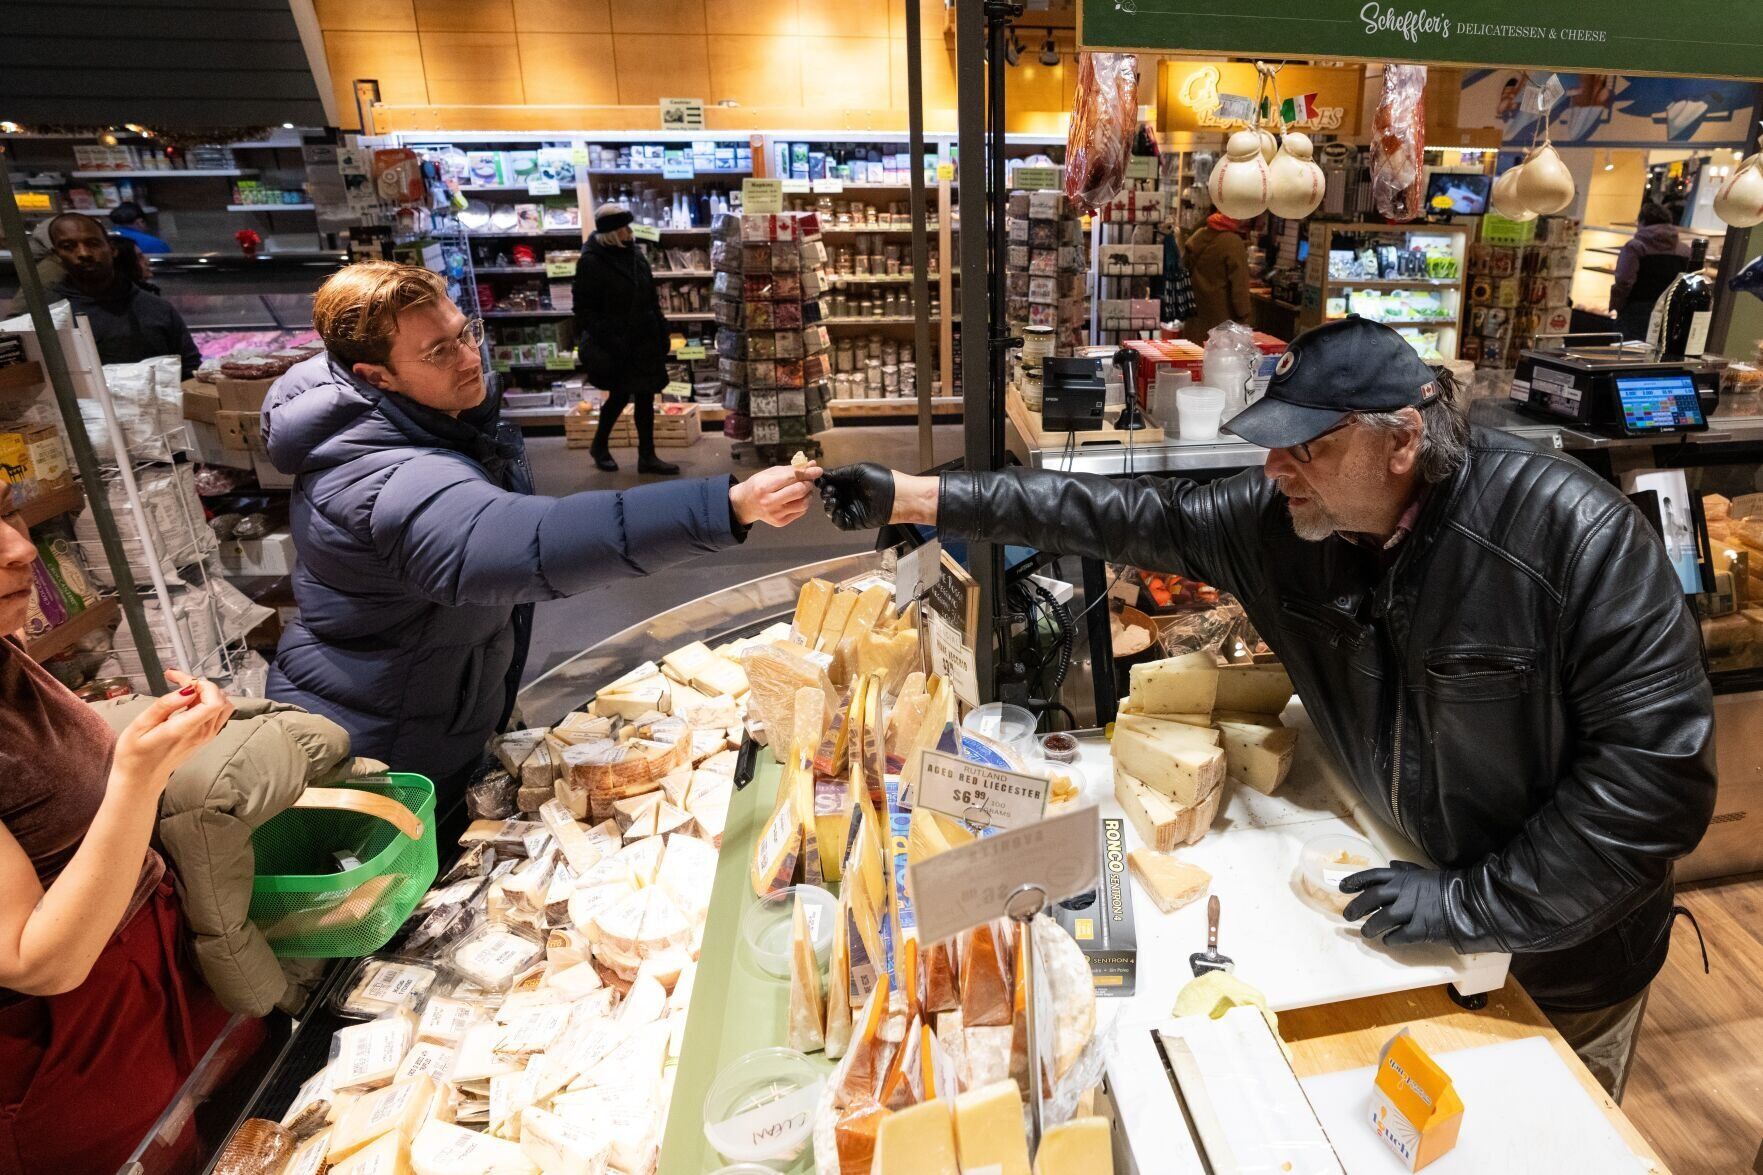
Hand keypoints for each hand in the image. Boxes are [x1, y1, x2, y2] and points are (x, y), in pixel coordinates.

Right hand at [111, 672, 232, 793]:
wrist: (140, 780)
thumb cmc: (134, 755)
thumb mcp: (140, 726)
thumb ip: (165, 705)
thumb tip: (188, 690)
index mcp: (184, 730)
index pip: (214, 702)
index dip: (202, 684)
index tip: (179, 679)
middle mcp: (201, 734)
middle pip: (220, 700)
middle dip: (201, 684)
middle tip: (176, 679)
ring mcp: (206, 737)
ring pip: (222, 706)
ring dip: (206, 692)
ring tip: (182, 688)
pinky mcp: (204, 738)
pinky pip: (217, 715)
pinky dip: (207, 701)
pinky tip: (187, 701)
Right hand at [730, 463, 821, 527]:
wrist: (746, 504)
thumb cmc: (759, 485)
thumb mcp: (771, 473)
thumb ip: (792, 469)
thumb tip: (812, 465)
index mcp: (764, 486)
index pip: (792, 478)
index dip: (807, 473)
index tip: (818, 470)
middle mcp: (769, 502)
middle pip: (799, 491)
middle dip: (808, 483)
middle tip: (808, 480)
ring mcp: (775, 514)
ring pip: (803, 503)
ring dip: (808, 494)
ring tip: (804, 489)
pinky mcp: (780, 522)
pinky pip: (800, 512)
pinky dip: (803, 503)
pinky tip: (798, 499)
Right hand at [818, 463, 898, 529]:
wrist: (898, 496)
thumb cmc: (883, 479)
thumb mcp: (859, 470)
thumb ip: (841, 473)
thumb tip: (824, 474)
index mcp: (849, 482)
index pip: (830, 483)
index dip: (823, 482)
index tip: (819, 481)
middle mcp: (848, 495)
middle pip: (829, 496)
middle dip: (826, 494)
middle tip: (829, 491)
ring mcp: (850, 509)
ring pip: (832, 510)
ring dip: (829, 505)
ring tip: (833, 500)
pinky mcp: (854, 522)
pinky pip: (840, 522)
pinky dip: (835, 518)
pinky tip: (836, 511)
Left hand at [1340, 860, 1448, 945]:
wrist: (1469, 902)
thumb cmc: (1446, 887)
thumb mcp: (1424, 872)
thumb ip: (1406, 870)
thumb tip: (1391, 865)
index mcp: (1404, 877)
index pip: (1374, 876)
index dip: (1356, 881)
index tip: (1342, 888)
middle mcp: (1405, 891)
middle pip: (1372, 898)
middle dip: (1356, 907)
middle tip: (1347, 916)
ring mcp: (1412, 910)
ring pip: (1382, 918)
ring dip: (1370, 927)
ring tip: (1365, 932)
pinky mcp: (1421, 928)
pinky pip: (1399, 936)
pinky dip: (1390, 939)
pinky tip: (1387, 940)